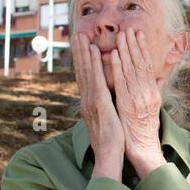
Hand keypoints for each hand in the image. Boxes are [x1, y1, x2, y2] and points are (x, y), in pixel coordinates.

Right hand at [73, 32, 124, 178]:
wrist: (109, 155)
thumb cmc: (112, 138)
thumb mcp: (109, 117)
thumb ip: (108, 105)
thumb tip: (110, 97)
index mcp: (90, 102)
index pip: (85, 77)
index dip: (82, 61)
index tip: (82, 46)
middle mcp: (87, 99)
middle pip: (82, 71)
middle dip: (79, 52)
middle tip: (77, 34)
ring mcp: (91, 100)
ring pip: (86, 71)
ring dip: (84, 52)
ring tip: (82, 36)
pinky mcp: (99, 103)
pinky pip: (97, 79)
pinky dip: (94, 64)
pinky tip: (95, 52)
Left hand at [110, 29, 167, 177]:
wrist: (142, 148)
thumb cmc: (145, 129)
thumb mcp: (153, 108)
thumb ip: (154, 90)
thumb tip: (159, 77)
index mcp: (152, 92)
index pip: (146, 66)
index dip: (142, 49)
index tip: (138, 34)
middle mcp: (146, 93)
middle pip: (140, 64)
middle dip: (135, 44)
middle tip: (130, 27)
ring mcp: (137, 98)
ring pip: (132, 69)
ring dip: (126, 50)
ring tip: (122, 34)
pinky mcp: (127, 104)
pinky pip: (122, 82)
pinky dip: (118, 67)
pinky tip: (114, 54)